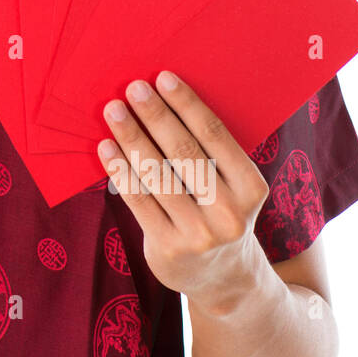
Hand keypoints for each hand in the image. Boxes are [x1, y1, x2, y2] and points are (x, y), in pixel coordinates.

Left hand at [96, 70, 270, 313]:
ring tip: (113, 110)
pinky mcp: (169, 248)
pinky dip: (119, 170)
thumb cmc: (219, 213)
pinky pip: (138, 200)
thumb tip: (164, 99)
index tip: (163, 77)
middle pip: (184, 152)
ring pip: (157, 174)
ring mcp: (198, 233)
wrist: (224, 279)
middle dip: (155, 115)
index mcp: (251, 188)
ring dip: (132, 137)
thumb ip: (209, 153)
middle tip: (133, 87)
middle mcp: (229, 212)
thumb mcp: (233, 187)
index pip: (215, 136)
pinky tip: (106, 147)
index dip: (187, 104)